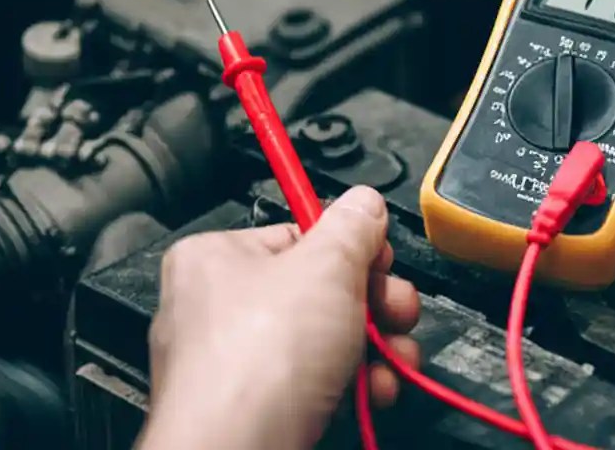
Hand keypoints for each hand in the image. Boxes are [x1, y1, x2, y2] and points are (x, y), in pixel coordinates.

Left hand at [138, 186, 420, 449]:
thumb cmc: (260, 359)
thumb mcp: (327, 267)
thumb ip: (354, 227)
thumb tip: (365, 203)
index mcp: (216, 258)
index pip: (298, 235)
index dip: (351, 248)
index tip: (383, 261)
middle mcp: (215, 309)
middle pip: (318, 290)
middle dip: (374, 305)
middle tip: (398, 312)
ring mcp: (233, 366)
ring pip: (323, 341)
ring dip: (375, 349)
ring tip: (396, 360)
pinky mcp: (253, 412)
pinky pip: (313, 385)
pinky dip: (353, 386)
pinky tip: (375, 392)